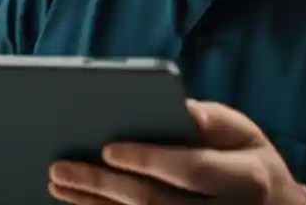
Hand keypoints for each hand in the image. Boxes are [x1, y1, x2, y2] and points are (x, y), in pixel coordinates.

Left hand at [48, 100, 305, 204]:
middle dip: (103, 184)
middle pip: (155, 202)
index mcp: (246, 177)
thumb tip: (184, 109)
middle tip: (60, 167)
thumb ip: (215, 121)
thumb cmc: (248, 161)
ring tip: (57, 183)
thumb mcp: (245, 134)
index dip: (149, 159)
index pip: (191, 170)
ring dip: (93, 204)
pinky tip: (78, 202)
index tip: (108, 148)